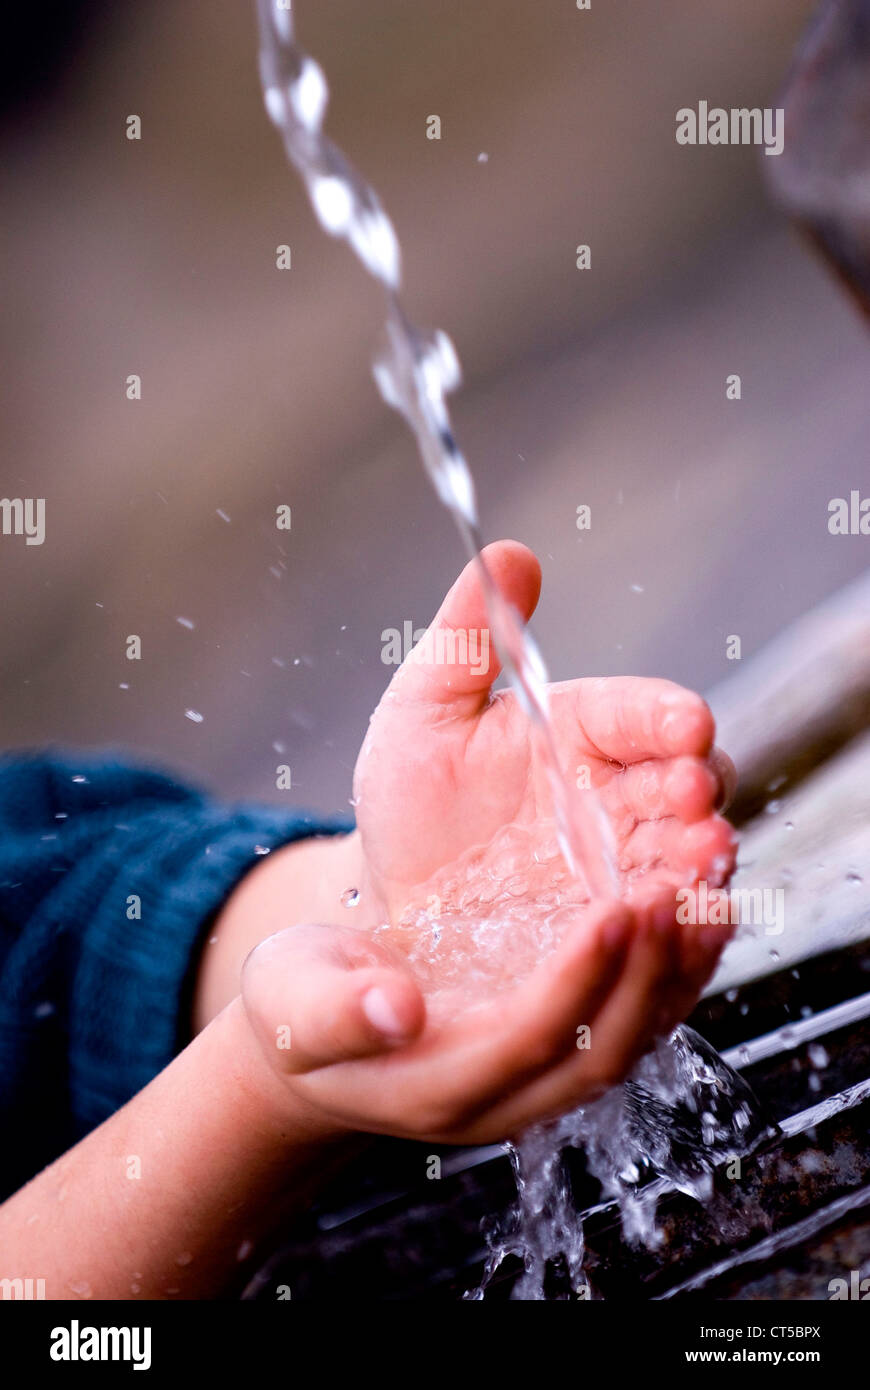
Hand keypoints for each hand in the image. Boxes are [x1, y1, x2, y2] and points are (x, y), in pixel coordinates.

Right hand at [240, 894, 725, 1145]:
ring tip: (702, 893)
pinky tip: (692, 912)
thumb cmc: (297, 1005)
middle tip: (673, 888)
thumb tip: (396, 1010)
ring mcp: (533, 1083)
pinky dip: (669, 974)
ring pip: (628, 1043)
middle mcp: (499, 1100)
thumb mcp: (292, 1000)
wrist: (318, 1026)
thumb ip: (337, 1010)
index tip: (613, 903)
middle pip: (596, 1052)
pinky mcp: (555, 1052)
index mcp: (433, 1087)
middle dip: (644, 974)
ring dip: (671, 974)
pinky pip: (630, 1022)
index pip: (526, 1040)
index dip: (575, 978)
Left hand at [353, 540, 735, 985]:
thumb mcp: (423, 714)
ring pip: (683, 858)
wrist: (392, 898)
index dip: (669, 716)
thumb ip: (466, 640)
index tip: (685, 721)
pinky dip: (679, 929)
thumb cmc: (413, 798)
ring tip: (697, 863)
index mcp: (584, 730)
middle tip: (691, 798)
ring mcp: (624, 868)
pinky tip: (672, 926)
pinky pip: (663, 931)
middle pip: (684, 784)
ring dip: (699, 860)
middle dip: (696, 789)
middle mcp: (618, 796)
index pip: (641, 713)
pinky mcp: (617, 936)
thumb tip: (505, 555)